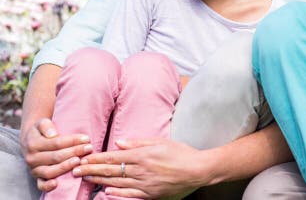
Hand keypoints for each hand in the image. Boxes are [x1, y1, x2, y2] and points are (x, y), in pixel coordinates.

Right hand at [21, 118, 93, 191]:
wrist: (29, 139)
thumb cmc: (40, 130)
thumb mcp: (41, 122)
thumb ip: (46, 126)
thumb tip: (53, 134)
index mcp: (33, 144)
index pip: (56, 143)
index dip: (72, 141)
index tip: (87, 138)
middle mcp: (32, 158)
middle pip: (56, 157)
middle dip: (74, 152)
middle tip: (89, 148)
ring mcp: (34, 169)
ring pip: (50, 171)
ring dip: (65, 167)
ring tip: (79, 161)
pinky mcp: (36, 177)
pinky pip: (40, 184)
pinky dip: (47, 186)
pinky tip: (57, 184)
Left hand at [74, 138, 207, 197]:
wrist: (197, 170)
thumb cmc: (181, 153)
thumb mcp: (161, 142)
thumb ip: (138, 142)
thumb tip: (118, 143)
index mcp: (143, 155)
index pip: (114, 157)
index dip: (97, 158)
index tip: (83, 158)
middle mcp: (141, 170)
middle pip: (111, 170)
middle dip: (92, 169)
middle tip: (75, 169)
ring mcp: (144, 184)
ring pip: (116, 182)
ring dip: (99, 180)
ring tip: (85, 178)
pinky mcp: (150, 194)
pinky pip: (129, 194)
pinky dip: (116, 193)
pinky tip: (106, 191)